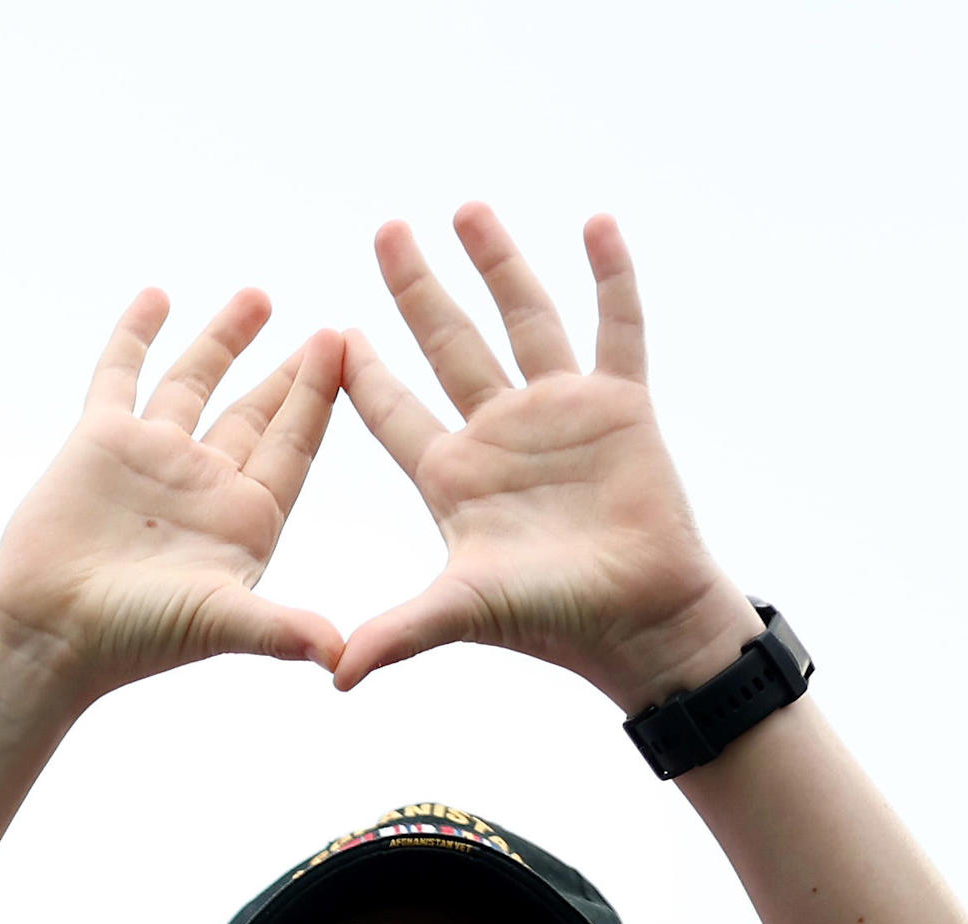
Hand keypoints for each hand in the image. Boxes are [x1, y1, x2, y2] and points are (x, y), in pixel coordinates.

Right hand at [0, 288, 345, 703]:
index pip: (293, 443)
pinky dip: (135, 335)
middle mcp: (203, 484)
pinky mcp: (99, 442)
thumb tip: (340, 656)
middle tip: (326, 331)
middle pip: (258, 411)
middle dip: (291, 371)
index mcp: (244, 520)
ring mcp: (152, 458)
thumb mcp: (218, 624)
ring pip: (197, 382)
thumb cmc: (131, 639)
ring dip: (225, 339)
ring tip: (259, 296)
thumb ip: (279, 628)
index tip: (345, 346)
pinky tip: (156, 296)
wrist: (45, 634)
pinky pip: (121, 374)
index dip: (319, 396)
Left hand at [334, 207, 764, 705]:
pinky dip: (609, 276)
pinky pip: (615, 327)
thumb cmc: (552, 619)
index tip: (328, 332)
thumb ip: (396, 632)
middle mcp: (498, 432)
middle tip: (384, 229)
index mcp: (451, 474)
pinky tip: (594, 223)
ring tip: (466, 207)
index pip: (391, 411)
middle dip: (415, 287)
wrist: (640, 619)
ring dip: (497, 263)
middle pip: (447, 342)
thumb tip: (330, 673)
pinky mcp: (621, 404)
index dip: (360, 374)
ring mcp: (560, 412)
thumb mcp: (461, 613)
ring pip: (522, 318)